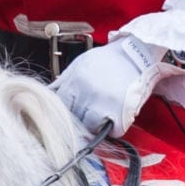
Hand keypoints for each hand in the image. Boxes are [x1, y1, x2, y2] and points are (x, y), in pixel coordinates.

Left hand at [51, 35, 184, 139]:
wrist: (136, 53)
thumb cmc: (107, 60)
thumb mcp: (79, 64)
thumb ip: (63, 81)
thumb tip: (48, 94)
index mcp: (75, 81)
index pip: (61, 107)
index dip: (66, 111)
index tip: (72, 111)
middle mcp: (88, 94)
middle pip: (75, 119)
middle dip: (79, 118)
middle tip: (89, 112)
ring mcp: (105, 104)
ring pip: (91, 128)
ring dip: (96, 125)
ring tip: (102, 114)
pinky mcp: (122, 112)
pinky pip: (113, 132)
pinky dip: (114, 128)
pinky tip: (115, 116)